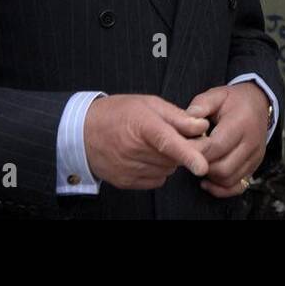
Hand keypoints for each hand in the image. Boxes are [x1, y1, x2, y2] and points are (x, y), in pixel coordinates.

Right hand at [83, 95, 210, 189]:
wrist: (82, 132)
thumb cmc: (118, 113)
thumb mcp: (149, 103)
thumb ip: (178, 116)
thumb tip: (201, 126)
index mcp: (142, 125)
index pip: (168, 142)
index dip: (187, 154)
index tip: (202, 166)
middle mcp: (133, 149)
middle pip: (174, 158)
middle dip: (181, 149)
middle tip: (169, 135)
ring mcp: (128, 168)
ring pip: (167, 170)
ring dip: (169, 160)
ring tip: (152, 144)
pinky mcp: (125, 181)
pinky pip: (156, 181)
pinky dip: (158, 170)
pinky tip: (146, 156)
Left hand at [185, 83, 269, 197]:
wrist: (259, 103)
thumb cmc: (234, 100)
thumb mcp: (216, 95)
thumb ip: (200, 105)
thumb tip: (186, 120)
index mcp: (241, 123)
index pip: (216, 146)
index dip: (196, 151)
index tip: (182, 148)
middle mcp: (252, 143)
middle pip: (222, 167)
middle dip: (202, 165)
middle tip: (189, 157)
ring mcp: (255, 157)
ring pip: (229, 179)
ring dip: (210, 176)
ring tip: (198, 164)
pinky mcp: (255, 166)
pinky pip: (238, 186)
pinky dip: (221, 188)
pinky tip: (208, 180)